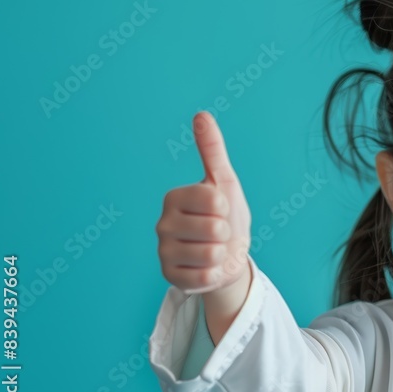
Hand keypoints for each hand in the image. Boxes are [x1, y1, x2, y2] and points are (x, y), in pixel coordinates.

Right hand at [156, 112, 251, 294]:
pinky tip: (207, 267)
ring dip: (221, 255)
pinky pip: (204, 276)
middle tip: (218, 234)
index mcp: (174, 197)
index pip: (214, 201)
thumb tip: (201, 114)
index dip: (226, 208)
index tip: (219, 210)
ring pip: (211, 254)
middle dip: (225, 233)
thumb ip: (212, 150)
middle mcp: (162, 223)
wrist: (229, 256)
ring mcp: (163, 251)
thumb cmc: (226, 216)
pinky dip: (214, 274)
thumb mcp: (224, 182)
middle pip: (214, 229)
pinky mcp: (169, 277)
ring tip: (214, 250)